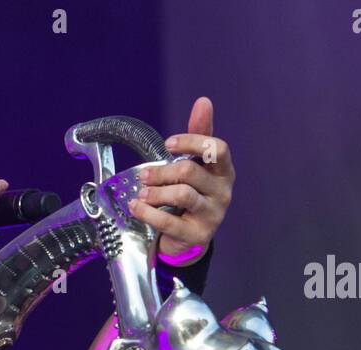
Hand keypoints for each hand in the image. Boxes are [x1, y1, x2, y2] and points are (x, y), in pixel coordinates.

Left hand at [129, 97, 233, 258]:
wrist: (190, 236)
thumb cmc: (193, 194)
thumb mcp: (196, 165)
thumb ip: (198, 135)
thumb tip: (204, 101)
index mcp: (224, 171)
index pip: (217, 149)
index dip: (191, 142)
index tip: (167, 145)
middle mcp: (223, 192)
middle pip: (190, 172)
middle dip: (162, 172)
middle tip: (144, 175)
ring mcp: (212, 215)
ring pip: (182, 195)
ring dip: (155, 192)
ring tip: (141, 193)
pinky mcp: (197, 235)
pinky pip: (170, 222)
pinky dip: (148, 213)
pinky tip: (136, 207)